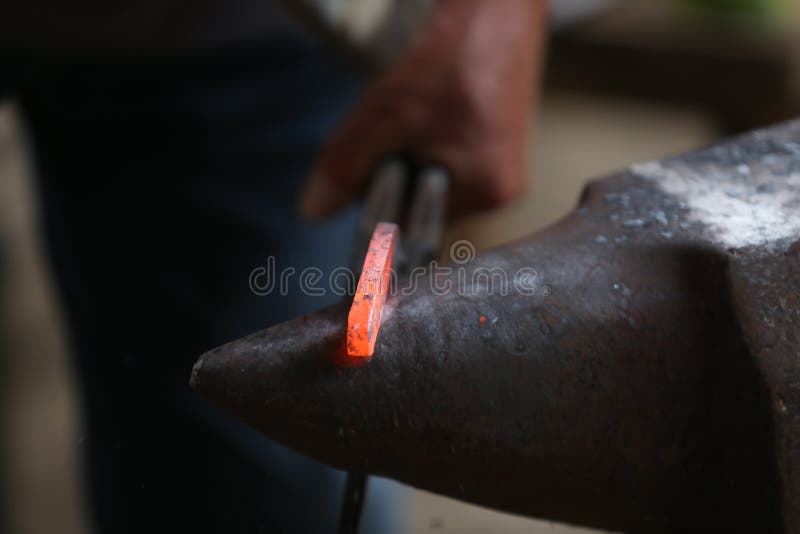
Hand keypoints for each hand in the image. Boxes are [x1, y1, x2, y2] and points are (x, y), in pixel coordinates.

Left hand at [300, 0, 548, 218]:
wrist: (495, 10)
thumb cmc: (452, 56)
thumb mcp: (386, 113)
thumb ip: (345, 164)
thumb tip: (313, 211)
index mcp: (487, 191)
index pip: (410, 221)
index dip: (379, 191)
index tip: (371, 157)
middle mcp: (503, 191)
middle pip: (420, 203)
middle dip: (396, 169)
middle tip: (402, 124)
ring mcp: (504, 171)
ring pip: (428, 182)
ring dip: (409, 154)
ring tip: (421, 113)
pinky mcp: (498, 151)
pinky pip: (445, 165)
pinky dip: (425, 144)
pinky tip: (432, 115)